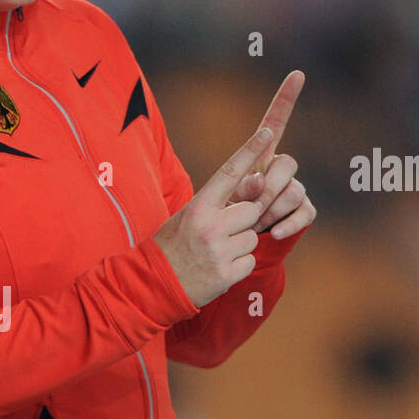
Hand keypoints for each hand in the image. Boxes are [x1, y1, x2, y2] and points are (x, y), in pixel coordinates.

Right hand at [154, 124, 271, 308]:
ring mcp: (218, 251)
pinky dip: (239, 266)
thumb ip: (217, 204)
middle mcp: (209, 226)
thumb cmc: (172, 245)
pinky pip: (250, 261)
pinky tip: (218, 268)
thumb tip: (256, 186)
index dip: (249, 151)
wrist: (151, 284)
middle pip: (252, 209)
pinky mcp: (226, 274)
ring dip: (241, 245)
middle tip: (223, 232)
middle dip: (245, 220)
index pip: (229, 173)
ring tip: (216, 253)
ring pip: (253, 238)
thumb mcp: (187, 217)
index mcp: (198, 207)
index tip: (266, 134)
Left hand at [227, 71, 315, 239]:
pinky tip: (274, 233)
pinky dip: (289, 224)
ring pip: (294, 190)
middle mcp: (280, 169)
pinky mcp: (302, 212)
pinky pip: (305, 212)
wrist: (232, 248)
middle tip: (249, 209)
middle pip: (288, 163)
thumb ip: (238, 187)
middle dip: (268, 187)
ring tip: (253, 225)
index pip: (275, 123)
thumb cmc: (222, 220)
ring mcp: (293, 190)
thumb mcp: (223, 200)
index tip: (297, 74)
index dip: (285, 100)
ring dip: (272, 210)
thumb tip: (259, 181)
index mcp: (260, 157)